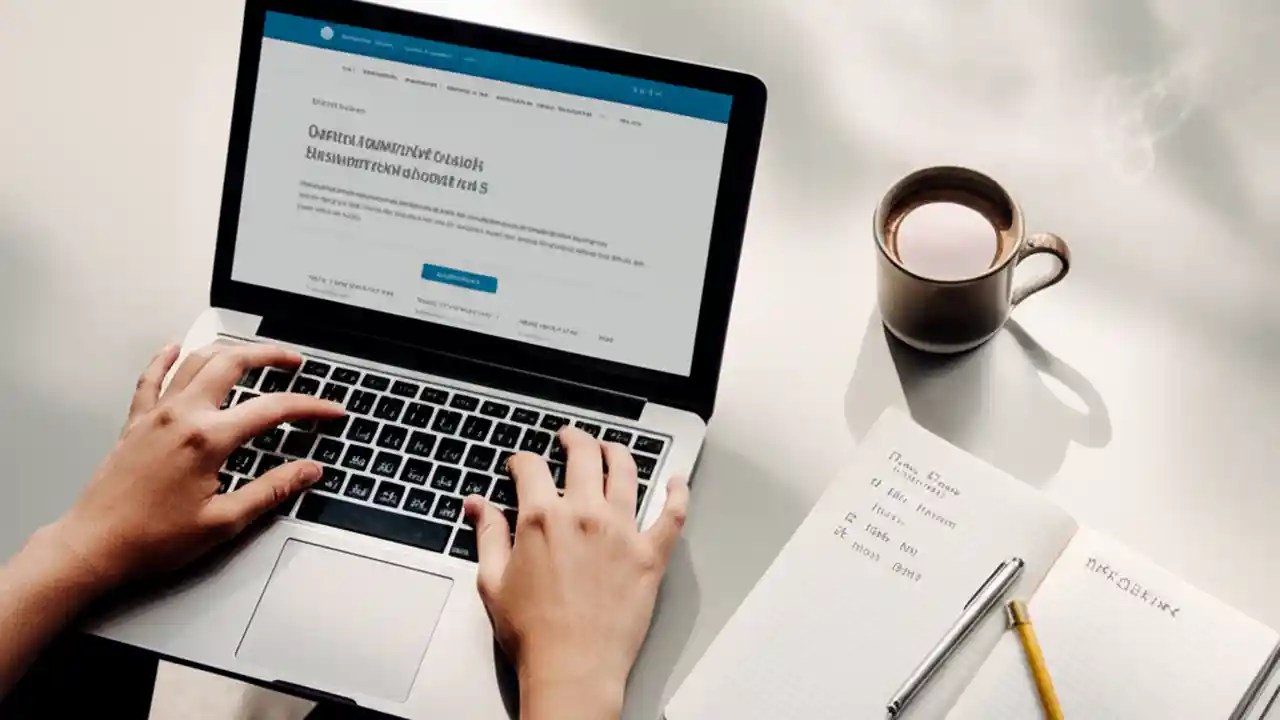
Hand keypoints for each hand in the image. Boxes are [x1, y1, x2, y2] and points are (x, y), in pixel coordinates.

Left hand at [41, 342, 344, 588]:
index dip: (310, 407)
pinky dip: (165, 358)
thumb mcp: (224, 521)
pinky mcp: (135, 424)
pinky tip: (174, 348)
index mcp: (207, 440)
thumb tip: (307, 471)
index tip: (330, 411)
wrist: (94, 547)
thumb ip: (271, 489)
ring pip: (196, 362)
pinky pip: (151, 378)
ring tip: (251, 353)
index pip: (272, 409)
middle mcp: (181, 417)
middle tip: (294, 361)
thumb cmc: (151, 540)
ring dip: (229, 350)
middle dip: (270, 356)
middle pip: (233, 364)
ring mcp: (155, 416)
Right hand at [463, 427, 688, 719]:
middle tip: (569, 437)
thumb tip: (477, 506)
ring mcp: (621, 531)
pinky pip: (672, 514)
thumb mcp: (493, 582)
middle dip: (573, 439)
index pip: (531, 469)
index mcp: (542, 518)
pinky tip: (677, 482)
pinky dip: (678, 493)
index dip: (522, 460)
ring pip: (625, 472)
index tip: (521, 463)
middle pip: (583, 456)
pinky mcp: (650, 554)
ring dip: (617, 452)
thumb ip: (488, 535)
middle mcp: (584, 516)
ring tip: (611, 448)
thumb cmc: (533, 633)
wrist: (572, 668)